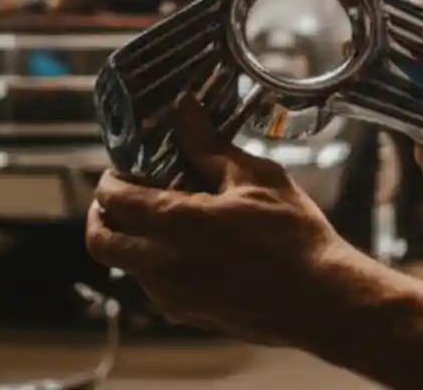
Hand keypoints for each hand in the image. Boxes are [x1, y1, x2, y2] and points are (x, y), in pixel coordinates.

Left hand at [85, 97, 350, 345]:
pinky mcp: (186, 314)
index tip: (126, 168)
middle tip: (126, 195)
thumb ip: (208, 145)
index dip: (110, 179)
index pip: (111, 198)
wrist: (323, 301)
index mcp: (172, 224)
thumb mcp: (253, 178)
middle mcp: (160, 264)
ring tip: (163, 218)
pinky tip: (188, 247)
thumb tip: (183, 109)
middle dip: (103, 214)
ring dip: (129, 239)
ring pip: (124, 264)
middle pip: (100, 240)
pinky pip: (151, 286)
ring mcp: (170, 295)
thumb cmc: (293, 237)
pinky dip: (153, 263)